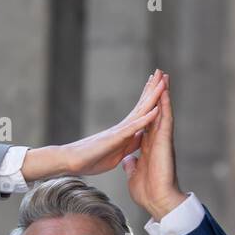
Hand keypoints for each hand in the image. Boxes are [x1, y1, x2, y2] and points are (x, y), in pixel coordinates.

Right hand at [21, 70, 167, 179]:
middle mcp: (123, 127)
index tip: (160, 85)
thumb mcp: (116, 154)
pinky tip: (156, 109)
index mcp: (124, 132)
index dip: (150, 98)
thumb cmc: (91, 159)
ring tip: (163, 81)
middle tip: (162, 72)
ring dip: (153, 96)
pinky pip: (134, 126)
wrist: (71, 162)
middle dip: (153, 88)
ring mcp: (120, 130)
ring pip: (141, 111)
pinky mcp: (116, 137)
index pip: (141, 111)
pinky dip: (146, 118)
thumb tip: (140, 138)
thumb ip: (128, 145)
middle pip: (142, 105)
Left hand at [123, 84, 185, 219]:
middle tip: (159, 74)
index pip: (148, 121)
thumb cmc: (149, 192)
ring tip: (163, 76)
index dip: (147, 106)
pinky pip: (165, 120)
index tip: (148, 92)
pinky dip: (165, 106)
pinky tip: (164, 92)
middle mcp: (158, 140)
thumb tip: (128, 159)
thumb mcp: (134, 174)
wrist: (158, 201)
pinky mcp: (165, 143)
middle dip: (157, 93)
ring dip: (163, 93)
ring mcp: (163, 140)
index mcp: (150, 146)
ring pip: (164, 111)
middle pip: (157, 111)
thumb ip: (133, 165)